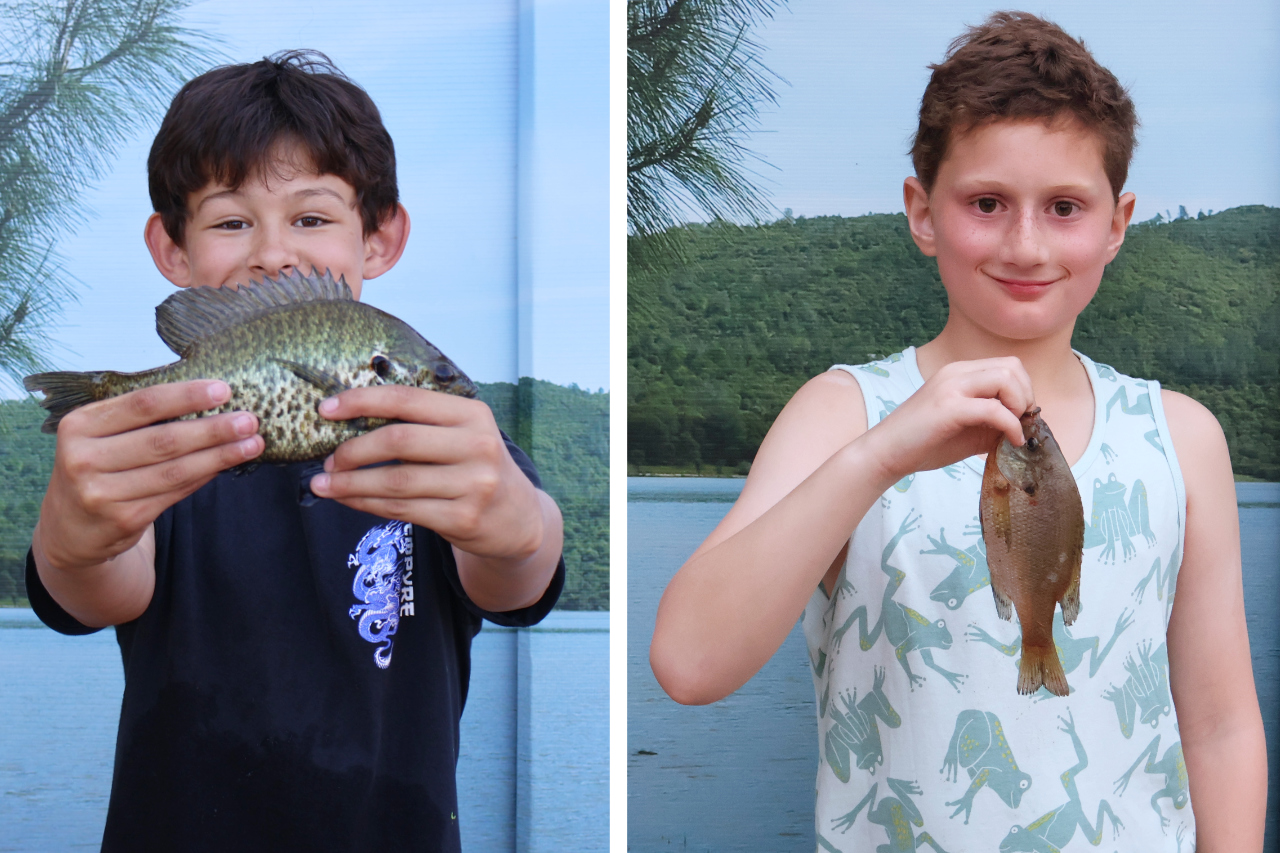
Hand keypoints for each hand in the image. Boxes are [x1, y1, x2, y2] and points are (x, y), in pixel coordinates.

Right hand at [36, 379, 262, 572]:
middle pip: (163, 440)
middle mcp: (84, 459)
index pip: (142, 404)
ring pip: (175, 470)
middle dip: (213, 429)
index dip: (186, 396)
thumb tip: (208, 397)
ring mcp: (102, 493)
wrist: (70, 528)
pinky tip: (227, 464)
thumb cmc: (98, 467)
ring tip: (253, 444)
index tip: (223, 390)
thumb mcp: (100, 436)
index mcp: (80, 426)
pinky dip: (205, 476)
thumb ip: (139, 418)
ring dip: (220, 455)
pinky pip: (175, 492)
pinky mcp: (123, 519)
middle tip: (250, 420)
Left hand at [309, 385, 552, 563]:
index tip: (326, 409)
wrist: (519, 518)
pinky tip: (349, 500)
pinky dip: (367, 504)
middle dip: (353, 450)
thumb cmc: (477, 469)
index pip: (407, 400)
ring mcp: (473, 484)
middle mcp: (477, 446)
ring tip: (324, 484)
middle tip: (328, 460)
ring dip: (351, 483)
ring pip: (396, 481)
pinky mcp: (463, 518)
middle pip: (399, 441)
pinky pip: (402, 509)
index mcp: (472, 415)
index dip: (362, 402)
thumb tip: (350, 420)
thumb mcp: (464, 435)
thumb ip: (422, 424)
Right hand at [859, 357, 1033, 483]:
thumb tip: (1026, 428)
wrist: (886, 453)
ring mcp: (951, 387)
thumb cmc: (923, 443)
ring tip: (1014, 431)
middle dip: (1026, 396)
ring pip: (1006, 379)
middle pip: (1012, 367)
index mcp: (959, 373)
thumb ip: (994, 423)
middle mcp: (955, 372)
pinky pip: (994, 409)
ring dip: (1020, 405)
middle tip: (1021, 423)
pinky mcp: (948, 407)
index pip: (1008, 366)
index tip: (1021, 418)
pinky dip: (1011, 425)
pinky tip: (1011, 442)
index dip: (1024, 391)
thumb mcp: (967, 428)